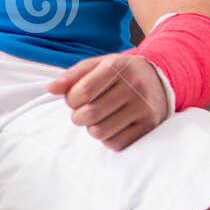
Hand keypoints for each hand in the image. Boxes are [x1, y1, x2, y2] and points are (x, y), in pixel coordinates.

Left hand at [45, 52, 168, 150]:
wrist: (158, 79)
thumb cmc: (119, 73)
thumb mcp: (97, 65)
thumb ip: (72, 75)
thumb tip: (50, 89)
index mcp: (118, 66)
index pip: (82, 92)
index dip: (71, 100)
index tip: (74, 100)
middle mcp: (134, 86)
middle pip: (90, 114)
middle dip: (78, 117)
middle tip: (82, 113)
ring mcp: (144, 107)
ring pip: (100, 132)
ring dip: (92, 129)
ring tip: (97, 119)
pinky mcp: (149, 126)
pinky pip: (116, 144)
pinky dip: (107, 138)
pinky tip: (112, 126)